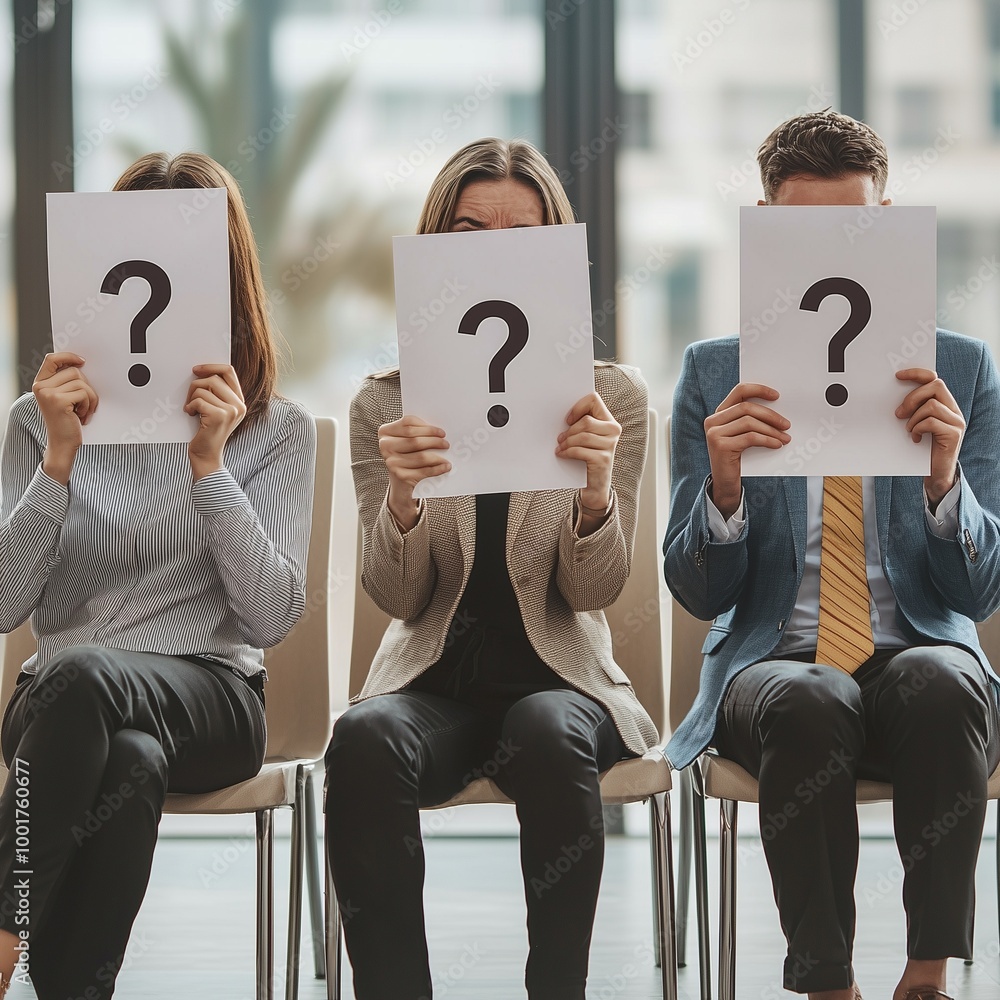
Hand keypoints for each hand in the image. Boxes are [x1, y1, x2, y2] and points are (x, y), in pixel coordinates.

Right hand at [32, 352, 98, 483]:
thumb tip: (82, 364)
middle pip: (74, 371)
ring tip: (83, 410)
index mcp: (41, 383)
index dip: (68, 356)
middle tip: (84, 403)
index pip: (52, 359)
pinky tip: (82, 416)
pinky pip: (84, 393)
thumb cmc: (67, 421)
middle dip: (87, 386)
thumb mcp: (63, 398)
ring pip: (82, 382)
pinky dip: (89, 405)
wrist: (62, 444)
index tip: (82, 361)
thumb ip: (66, 382)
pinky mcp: (58, 401)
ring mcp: (48, 393)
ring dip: (90, 398)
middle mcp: (41, 387)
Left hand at [185, 364, 246, 479]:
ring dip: (191, 398)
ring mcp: (231, 411)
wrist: (207, 455)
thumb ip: (216, 393)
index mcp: (240, 401)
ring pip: (204, 388)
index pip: (229, 371)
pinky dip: (190, 407)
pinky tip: (191, 415)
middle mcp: (239, 405)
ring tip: (191, 409)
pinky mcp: (220, 416)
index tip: (196, 370)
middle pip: (214, 378)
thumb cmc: (207, 432)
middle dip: (196, 384)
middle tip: (190, 397)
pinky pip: (199, 400)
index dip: (211, 366)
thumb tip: (202, 373)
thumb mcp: (217, 410)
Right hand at [378, 415, 449, 530]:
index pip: (408, 423)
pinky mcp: (400, 475)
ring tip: (447, 457)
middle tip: (446, 444)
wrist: (400, 482)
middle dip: (434, 441)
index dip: (427, 428)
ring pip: (421, 456)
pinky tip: (445, 467)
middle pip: (414, 440)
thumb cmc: (407, 456)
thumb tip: (439, 433)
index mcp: (386, 431)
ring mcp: (391, 461)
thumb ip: (418, 433)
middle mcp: (385, 445)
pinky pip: (424, 471)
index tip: (441, 432)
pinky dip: (437, 469)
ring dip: (438, 457)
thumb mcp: (408, 441)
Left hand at [556, 392, 620, 519]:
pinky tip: (561, 454)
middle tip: (560, 438)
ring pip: (583, 436)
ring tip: (560, 446)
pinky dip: (567, 452)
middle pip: (587, 421)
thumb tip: (561, 417)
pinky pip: (580, 451)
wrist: (595, 484)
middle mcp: (613, 430)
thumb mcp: (585, 438)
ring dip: (567, 442)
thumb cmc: (587, 456)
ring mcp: (610, 445)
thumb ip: (580, 424)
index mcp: (608, 420)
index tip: (568, 419)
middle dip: (569, 430)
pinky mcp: (603, 459)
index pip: (593, 399)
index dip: (578, 406)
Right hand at [704, 383, 789, 518]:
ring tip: (784, 437)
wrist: (725, 483)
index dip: (759, 390)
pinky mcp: (720, 446)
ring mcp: (714, 433)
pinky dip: (767, 440)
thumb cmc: (737, 457)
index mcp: (719, 414)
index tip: (777, 396)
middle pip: (747, 407)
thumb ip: (750, 420)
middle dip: (770, 415)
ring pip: (749, 422)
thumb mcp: (742, 435)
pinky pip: (750, 437)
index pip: (739, 391)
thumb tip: (777, 411)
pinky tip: (777, 444)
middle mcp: (713, 421)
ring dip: (771, 430)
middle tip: (786, 424)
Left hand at [895, 368, 964, 506]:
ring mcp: (956, 422)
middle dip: (912, 397)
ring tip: (909, 430)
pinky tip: (915, 438)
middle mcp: (954, 410)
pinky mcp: (954, 434)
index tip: (898, 376)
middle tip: (898, 413)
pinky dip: (918, 428)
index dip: (917, 374)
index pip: (935, 379)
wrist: (936, 474)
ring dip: (914, 418)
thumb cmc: (922, 448)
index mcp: (945, 404)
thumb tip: (893, 398)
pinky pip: (932, 422)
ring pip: (932, 405)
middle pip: (936, 386)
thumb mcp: (916, 425)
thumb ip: (913, 410)